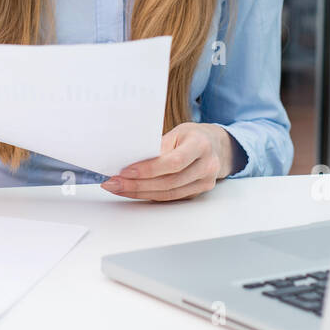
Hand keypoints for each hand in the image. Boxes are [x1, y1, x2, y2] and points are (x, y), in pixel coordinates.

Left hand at [101, 122, 235, 201]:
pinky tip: (134, 191)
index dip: (149, 169)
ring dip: (140, 192)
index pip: (174, 162)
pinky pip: (171, 197)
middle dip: (138, 185)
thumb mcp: (177, 132)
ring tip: (118, 188)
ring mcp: (205, 182)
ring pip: (169, 194)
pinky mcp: (198, 193)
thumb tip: (131, 160)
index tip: (125, 171)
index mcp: (201, 145)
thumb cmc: (191, 136)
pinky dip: (150, 195)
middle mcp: (207, 166)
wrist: (215, 145)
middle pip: (169, 182)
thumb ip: (159, 146)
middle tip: (114, 183)